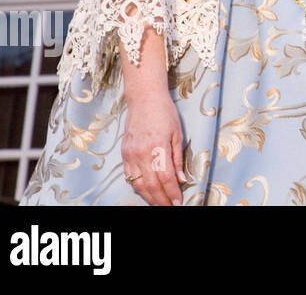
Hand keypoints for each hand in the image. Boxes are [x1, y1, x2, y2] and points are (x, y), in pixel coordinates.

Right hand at [121, 91, 186, 205]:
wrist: (144, 99)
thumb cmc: (165, 113)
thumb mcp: (177, 134)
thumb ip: (178, 159)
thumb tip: (182, 179)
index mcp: (158, 147)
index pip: (166, 178)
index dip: (172, 193)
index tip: (179, 202)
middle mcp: (141, 153)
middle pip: (151, 185)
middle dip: (161, 200)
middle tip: (170, 207)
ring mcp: (130, 154)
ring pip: (138, 184)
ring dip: (149, 197)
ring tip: (160, 203)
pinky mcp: (124, 154)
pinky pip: (130, 177)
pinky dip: (139, 187)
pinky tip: (147, 191)